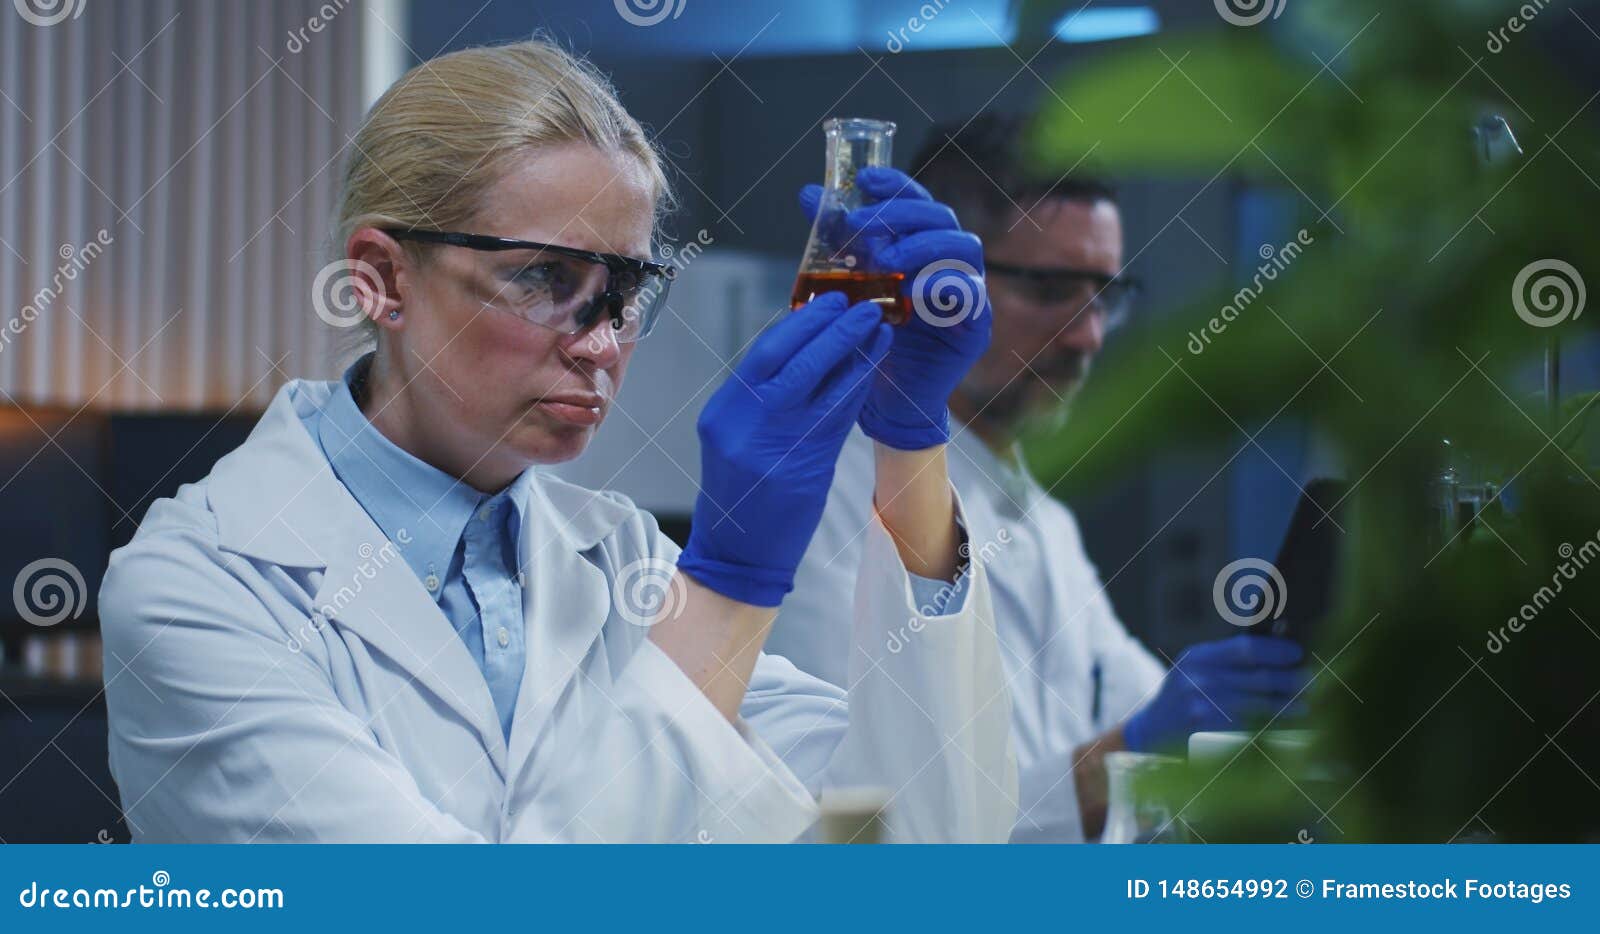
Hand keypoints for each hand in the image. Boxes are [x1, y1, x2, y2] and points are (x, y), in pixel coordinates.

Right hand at [677, 294, 893, 606]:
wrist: (736, 556)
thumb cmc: (743, 496)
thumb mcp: (740, 440)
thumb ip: (765, 400)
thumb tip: (808, 350)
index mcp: (723, 411)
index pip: (764, 353)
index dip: (799, 323)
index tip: (825, 301)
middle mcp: (740, 423)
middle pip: (789, 359)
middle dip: (828, 326)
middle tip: (860, 303)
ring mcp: (768, 445)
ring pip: (817, 382)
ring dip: (852, 350)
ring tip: (879, 326)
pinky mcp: (798, 468)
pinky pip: (835, 416)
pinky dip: (856, 387)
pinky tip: (874, 367)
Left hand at [800, 167, 990, 450]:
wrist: (882, 400)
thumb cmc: (867, 339)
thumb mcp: (846, 285)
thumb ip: (835, 242)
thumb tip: (807, 195)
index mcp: (923, 248)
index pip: (918, 203)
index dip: (897, 185)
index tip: (866, 179)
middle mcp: (950, 263)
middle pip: (942, 218)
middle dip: (902, 215)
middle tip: (861, 225)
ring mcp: (969, 293)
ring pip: (963, 248)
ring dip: (922, 246)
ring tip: (884, 261)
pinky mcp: (977, 326)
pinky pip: (970, 295)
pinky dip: (941, 286)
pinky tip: (909, 292)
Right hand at [1123, 635, 1308, 753]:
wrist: (1150, 730)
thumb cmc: (1182, 697)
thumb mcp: (1196, 669)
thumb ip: (1228, 660)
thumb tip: (1277, 649)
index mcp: (1198, 657)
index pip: (1245, 648)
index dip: (1275, 650)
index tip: (1297, 653)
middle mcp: (1198, 678)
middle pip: (1257, 677)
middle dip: (1290, 680)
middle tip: (1310, 681)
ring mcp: (1202, 705)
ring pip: (1258, 704)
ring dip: (1287, 705)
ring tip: (1305, 704)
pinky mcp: (1206, 730)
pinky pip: (1249, 726)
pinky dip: (1271, 725)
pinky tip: (1286, 724)